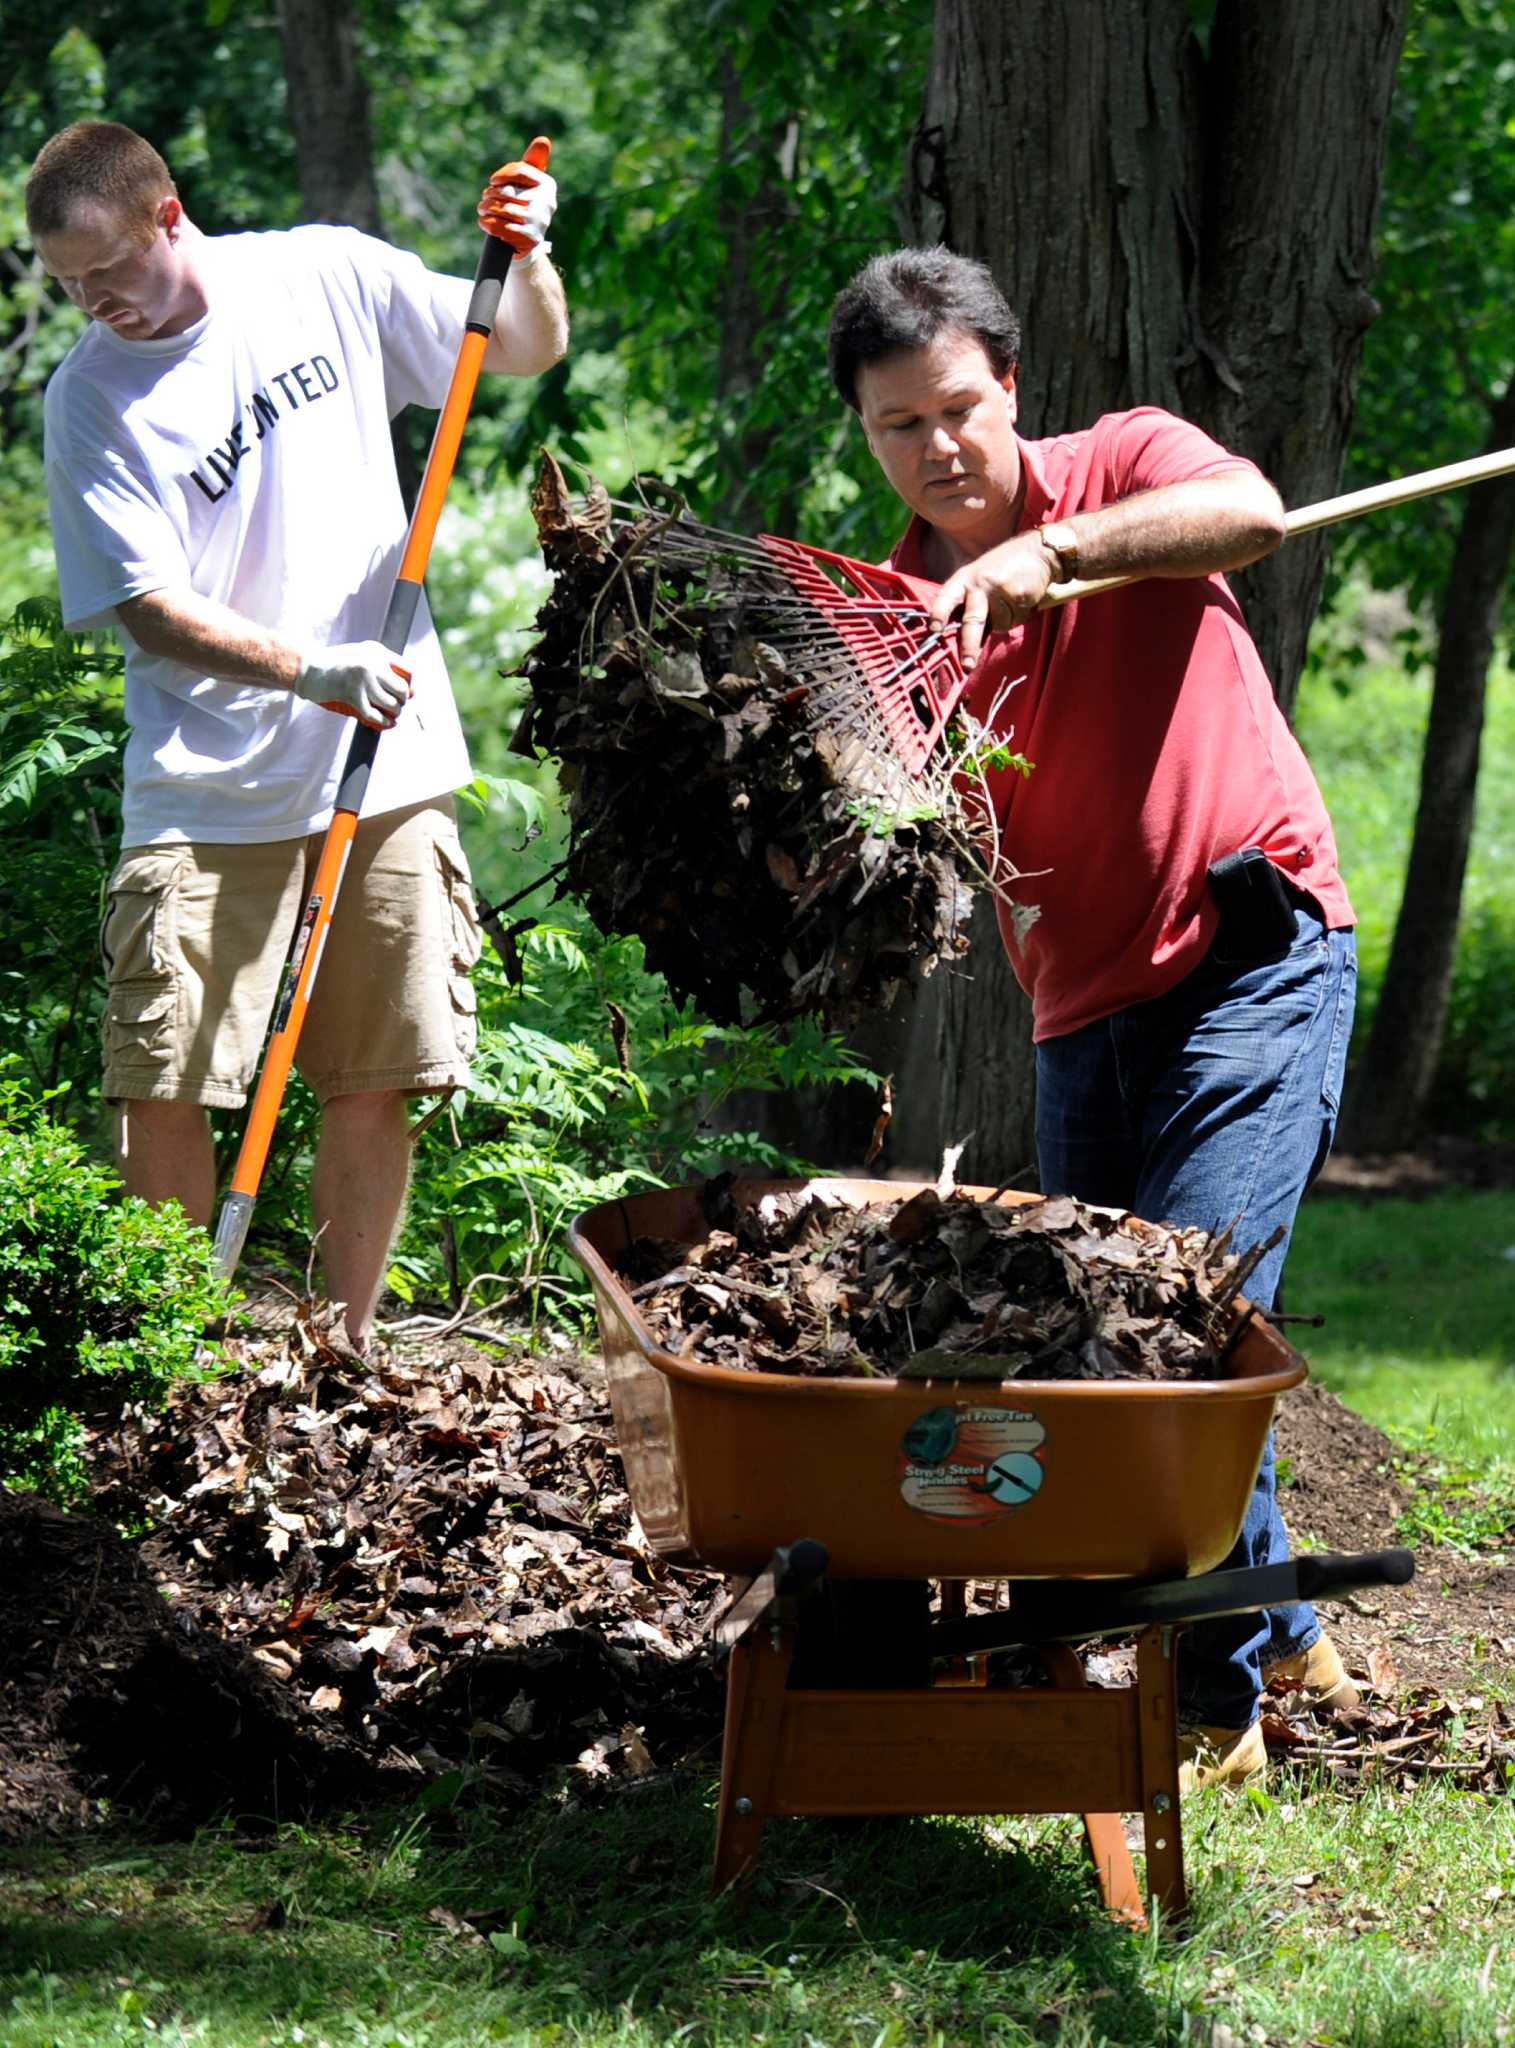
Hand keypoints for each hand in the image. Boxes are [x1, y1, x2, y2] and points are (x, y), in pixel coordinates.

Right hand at [294, 642, 411, 729]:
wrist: (306, 668)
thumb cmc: (333, 665)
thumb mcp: (359, 655)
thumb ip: (379, 665)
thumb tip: (409, 690)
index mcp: (376, 651)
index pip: (407, 670)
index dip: (409, 684)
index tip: (405, 692)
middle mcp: (372, 663)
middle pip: (402, 689)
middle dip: (401, 700)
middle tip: (395, 704)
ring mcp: (363, 680)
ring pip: (392, 703)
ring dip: (394, 712)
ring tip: (390, 713)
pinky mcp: (353, 696)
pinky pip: (376, 715)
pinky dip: (384, 721)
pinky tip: (386, 721)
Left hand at [477, 148, 557, 261]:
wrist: (527, 240)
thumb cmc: (524, 203)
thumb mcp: (530, 182)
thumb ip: (534, 161)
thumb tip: (544, 140)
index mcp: (547, 184)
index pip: (519, 171)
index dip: (502, 175)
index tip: (493, 181)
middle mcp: (548, 203)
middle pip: (509, 192)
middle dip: (491, 194)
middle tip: (485, 198)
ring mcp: (540, 222)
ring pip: (505, 210)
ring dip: (487, 209)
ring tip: (482, 209)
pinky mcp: (531, 239)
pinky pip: (504, 228)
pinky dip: (490, 224)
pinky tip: (484, 222)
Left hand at [929, 532, 1059, 668]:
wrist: (1037, 551)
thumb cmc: (1003, 569)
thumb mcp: (979, 580)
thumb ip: (969, 604)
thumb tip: (961, 640)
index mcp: (963, 579)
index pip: (946, 597)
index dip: (939, 612)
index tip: (934, 629)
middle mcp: (978, 583)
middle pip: (972, 620)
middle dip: (969, 645)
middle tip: (967, 664)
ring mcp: (999, 589)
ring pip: (999, 625)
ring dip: (1005, 621)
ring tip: (1010, 602)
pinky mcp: (1018, 595)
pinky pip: (1015, 620)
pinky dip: (1018, 616)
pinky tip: (1021, 600)